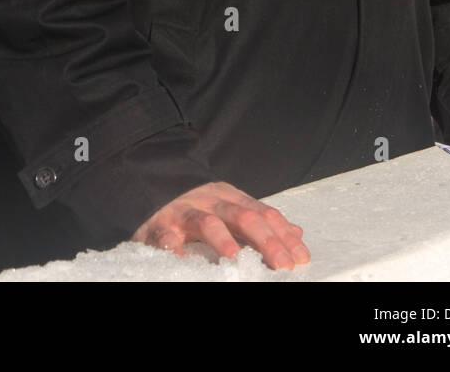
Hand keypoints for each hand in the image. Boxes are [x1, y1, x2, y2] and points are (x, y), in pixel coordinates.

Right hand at [132, 180, 310, 269]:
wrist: (149, 183)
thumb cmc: (196, 207)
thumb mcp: (230, 208)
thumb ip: (260, 221)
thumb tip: (297, 234)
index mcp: (230, 197)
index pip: (264, 214)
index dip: (284, 236)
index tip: (300, 259)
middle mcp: (211, 202)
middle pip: (243, 217)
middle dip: (266, 242)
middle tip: (282, 265)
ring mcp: (184, 212)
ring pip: (207, 223)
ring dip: (224, 241)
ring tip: (237, 259)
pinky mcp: (159, 226)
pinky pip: (166, 237)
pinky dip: (174, 249)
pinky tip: (182, 260)